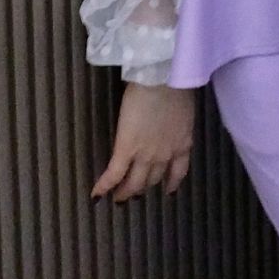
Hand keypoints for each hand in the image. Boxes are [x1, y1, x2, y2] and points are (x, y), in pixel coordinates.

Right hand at [92, 82, 195, 201]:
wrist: (162, 79)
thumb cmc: (175, 83)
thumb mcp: (183, 108)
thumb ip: (177, 122)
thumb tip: (169, 122)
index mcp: (183, 142)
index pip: (178, 171)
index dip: (171, 183)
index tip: (168, 191)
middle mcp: (166, 155)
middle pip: (154, 179)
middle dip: (144, 187)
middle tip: (135, 194)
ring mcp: (145, 155)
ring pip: (134, 182)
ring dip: (125, 192)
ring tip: (118, 198)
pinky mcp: (126, 149)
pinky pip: (114, 173)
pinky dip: (104, 186)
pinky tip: (96, 195)